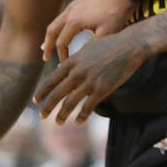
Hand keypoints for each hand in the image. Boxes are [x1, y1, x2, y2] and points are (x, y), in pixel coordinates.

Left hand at [34, 29, 148, 123]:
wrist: (130, 45)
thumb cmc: (111, 44)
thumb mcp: (87, 48)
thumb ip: (74, 59)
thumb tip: (61, 68)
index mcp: (72, 62)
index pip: (50, 80)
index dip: (41, 92)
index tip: (36, 100)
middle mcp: (77, 72)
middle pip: (56, 94)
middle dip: (47, 107)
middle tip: (41, 116)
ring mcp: (89, 82)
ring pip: (69, 103)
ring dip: (62, 115)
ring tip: (58, 122)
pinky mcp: (102, 89)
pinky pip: (88, 107)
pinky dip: (81, 116)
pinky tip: (78, 121)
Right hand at [42, 0, 136, 62]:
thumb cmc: (116, 12)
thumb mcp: (106, 34)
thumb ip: (91, 46)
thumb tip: (81, 58)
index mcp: (74, 22)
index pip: (61, 42)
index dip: (61, 55)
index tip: (65, 64)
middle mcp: (69, 12)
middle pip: (51, 30)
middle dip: (47, 44)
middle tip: (45, 57)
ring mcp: (74, 4)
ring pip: (57, 21)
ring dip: (53, 33)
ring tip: (52, 45)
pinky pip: (64, 14)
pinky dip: (61, 25)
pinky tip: (67, 30)